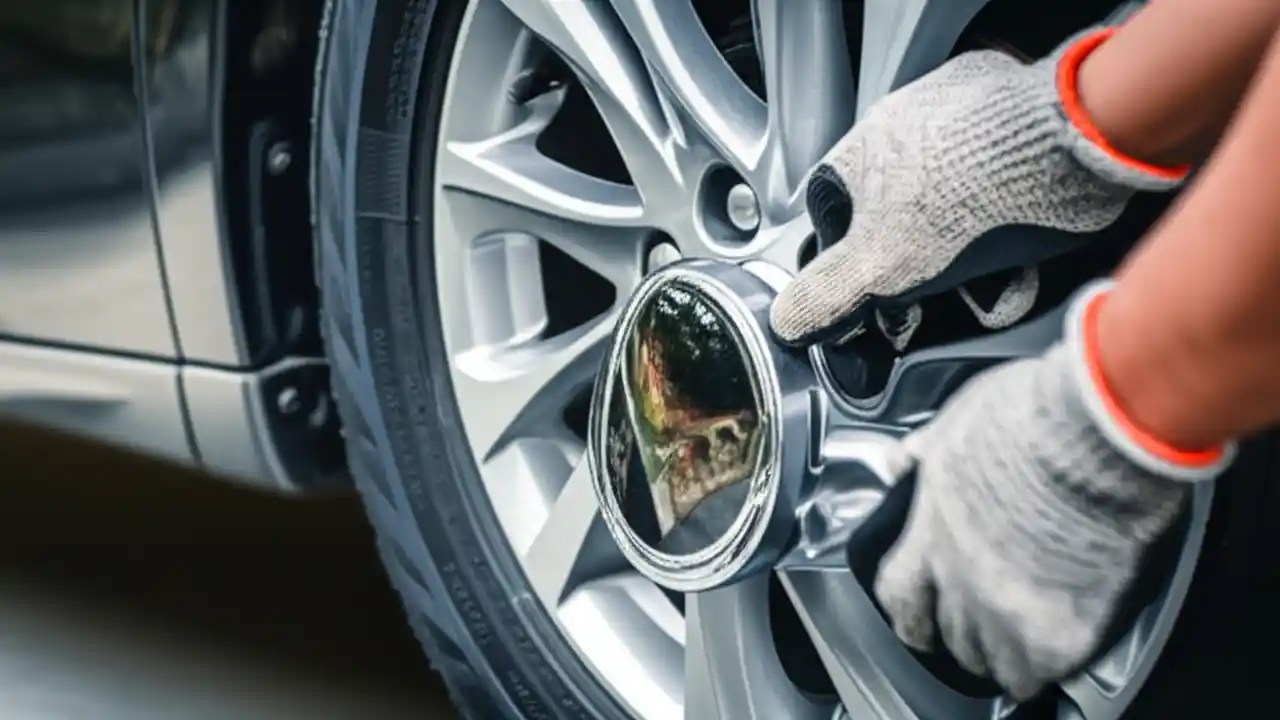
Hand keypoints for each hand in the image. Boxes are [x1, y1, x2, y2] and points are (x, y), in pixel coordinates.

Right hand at [771, 30, 1185, 346]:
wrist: (1071, 147)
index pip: (833, 225)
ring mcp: (965, 128)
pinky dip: (1007, 241)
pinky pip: (999, 200)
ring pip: (951, 220)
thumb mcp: (879, 266)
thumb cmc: (967, 194)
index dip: (851, 275)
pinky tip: (1019, 269)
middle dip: (915, 279)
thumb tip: (784, 319)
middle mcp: (907, 131)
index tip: (869, 313)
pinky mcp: (1021, 132)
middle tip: (928, 311)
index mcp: (860, 155)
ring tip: (987, 292)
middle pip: (896, 227)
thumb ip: (826, 295)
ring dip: (965, 272)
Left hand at [870, 284, 1233, 698]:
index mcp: (931, 525)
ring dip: (1003, 653)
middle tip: (983, 625)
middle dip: (960, 633)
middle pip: (945, 633)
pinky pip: (1041, 671)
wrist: (1100, 428)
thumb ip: (927, 452)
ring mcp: (1004, 606)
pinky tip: (1060, 648)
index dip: (908, 611)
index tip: (917, 618)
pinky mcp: (1057, 630)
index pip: (897, 590)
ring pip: (989, 660)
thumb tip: (900, 460)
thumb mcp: (957, 419)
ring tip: (1024, 641)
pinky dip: (1048, 665)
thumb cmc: (1036, 411)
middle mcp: (958, 574)